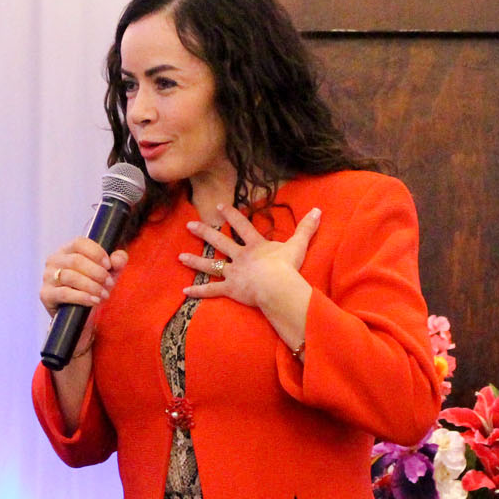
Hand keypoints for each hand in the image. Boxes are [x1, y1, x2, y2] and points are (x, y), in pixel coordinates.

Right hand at [39, 238, 127, 358]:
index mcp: (67, 250)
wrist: (81, 315)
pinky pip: (65, 293)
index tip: (109, 265)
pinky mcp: (46, 294)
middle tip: (110, 283)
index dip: (96, 252)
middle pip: (76, 260)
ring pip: (70, 276)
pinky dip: (82, 297)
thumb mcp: (109, 274)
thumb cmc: (93, 288)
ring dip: (91, 286)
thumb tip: (119, 258)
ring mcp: (48, 277)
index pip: (79, 243)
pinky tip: (94, 301)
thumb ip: (116, 263)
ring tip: (104, 294)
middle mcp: (54, 260)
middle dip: (97, 272)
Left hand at [181, 205, 320, 309]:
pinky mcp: (231, 289)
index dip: (231, 215)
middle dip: (204, 232)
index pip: (242, 226)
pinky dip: (199, 292)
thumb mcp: (298, 245)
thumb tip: (318, 210)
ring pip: (210, 266)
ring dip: (195, 261)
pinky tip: (185, 292)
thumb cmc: (287, 266)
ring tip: (180, 256)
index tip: (218, 206)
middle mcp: (240, 257)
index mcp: (255, 245)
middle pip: (219, 242)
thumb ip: (306, 228)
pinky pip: (212, 291)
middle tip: (189, 225)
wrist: (276, 285)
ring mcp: (233, 273)